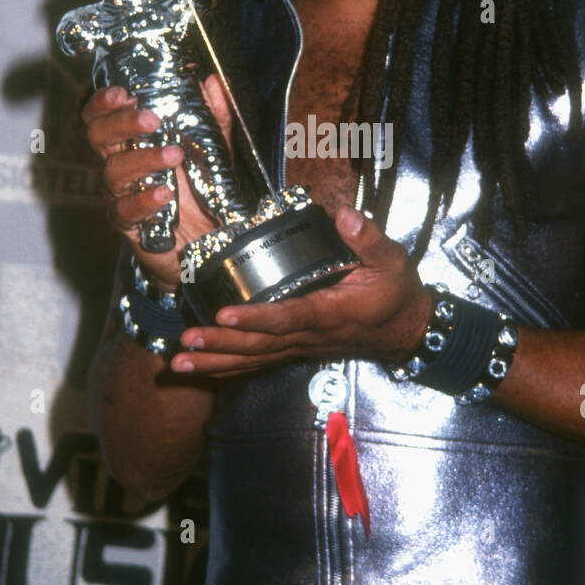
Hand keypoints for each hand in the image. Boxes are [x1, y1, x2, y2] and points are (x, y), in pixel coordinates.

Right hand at [82, 76, 231, 293]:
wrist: (209, 242)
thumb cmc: (201, 188)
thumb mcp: (212, 147)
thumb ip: (213, 115)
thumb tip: (213, 81)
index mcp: (131, 141)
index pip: (102, 115)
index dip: (104, 102)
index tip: (123, 93)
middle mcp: (119, 164)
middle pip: (99, 136)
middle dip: (122, 123)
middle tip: (153, 120)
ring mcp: (120, 195)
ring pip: (113, 171)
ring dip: (142, 159)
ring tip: (174, 154)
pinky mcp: (128, 225)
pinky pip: (124, 210)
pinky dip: (143, 200)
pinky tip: (164, 194)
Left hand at [170, 206, 432, 375]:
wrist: (406, 328)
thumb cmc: (397, 292)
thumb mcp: (393, 260)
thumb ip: (368, 238)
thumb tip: (345, 215)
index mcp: (330, 312)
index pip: (288, 317)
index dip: (256, 318)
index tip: (225, 314)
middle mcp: (309, 336)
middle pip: (260, 345)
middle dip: (221, 344)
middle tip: (185, 342)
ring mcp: (300, 347)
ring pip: (253, 359)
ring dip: (215, 362)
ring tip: (178, 363)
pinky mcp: (295, 350)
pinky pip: (257, 363)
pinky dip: (227, 368)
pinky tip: (199, 369)